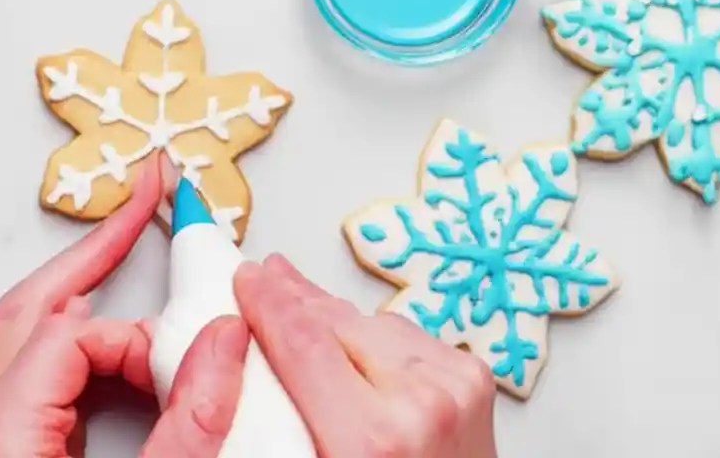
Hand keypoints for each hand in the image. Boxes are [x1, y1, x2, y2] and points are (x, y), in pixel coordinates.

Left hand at [0, 155, 251, 457]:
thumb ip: (189, 422)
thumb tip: (222, 342)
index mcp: (1, 430)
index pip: (70, 332)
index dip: (141, 331)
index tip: (199, 337)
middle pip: (36, 305)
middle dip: (99, 253)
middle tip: (146, 202)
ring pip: (34, 333)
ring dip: (96, 301)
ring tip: (146, 272)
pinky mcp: (4, 447)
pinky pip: (39, 371)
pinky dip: (90, 349)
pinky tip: (130, 351)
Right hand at [235, 256, 497, 457]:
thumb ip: (282, 413)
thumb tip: (246, 353)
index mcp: (370, 441)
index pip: (304, 341)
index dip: (268, 301)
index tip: (247, 279)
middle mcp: (420, 404)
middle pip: (336, 320)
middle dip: (294, 298)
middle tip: (264, 278)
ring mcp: (454, 385)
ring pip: (370, 320)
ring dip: (333, 317)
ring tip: (302, 315)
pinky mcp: (473, 376)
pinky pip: (405, 334)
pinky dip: (375, 335)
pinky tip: (354, 346)